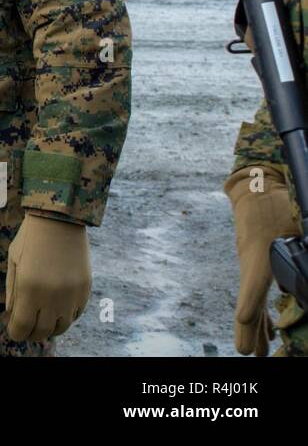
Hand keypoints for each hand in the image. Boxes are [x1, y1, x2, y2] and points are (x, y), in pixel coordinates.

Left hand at [4, 213, 90, 342]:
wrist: (60, 219)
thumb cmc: (30, 238)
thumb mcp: (14, 261)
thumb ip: (12, 290)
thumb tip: (11, 314)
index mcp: (29, 288)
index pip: (22, 326)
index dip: (16, 333)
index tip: (13, 330)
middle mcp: (52, 296)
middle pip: (42, 331)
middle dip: (31, 334)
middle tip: (25, 330)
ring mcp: (71, 294)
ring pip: (62, 327)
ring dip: (50, 329)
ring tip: (41, 323)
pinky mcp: (85, 290)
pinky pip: (76, 314)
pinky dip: (65, 318)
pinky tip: (57, 311)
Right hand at [225, 165, 298, 355]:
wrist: (253, 190)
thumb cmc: (276, 204)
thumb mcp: (298, 221)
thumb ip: (305, 245)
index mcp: (259, 256)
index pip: (252, 288)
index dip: (251, 311)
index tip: (244, 329)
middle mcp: (251, 265)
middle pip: (248, 305)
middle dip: (251, 332)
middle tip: (250, 355)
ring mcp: (251, 267)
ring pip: (253, 304)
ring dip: (258, 329)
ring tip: (260, 352)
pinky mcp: (256, 267)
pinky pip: (257, 296)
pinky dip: (262, 316)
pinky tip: (269, 329)